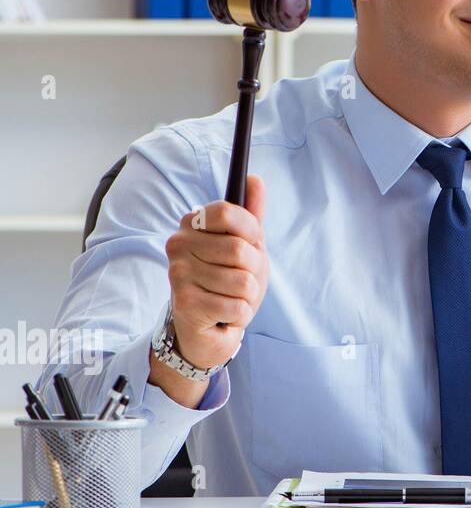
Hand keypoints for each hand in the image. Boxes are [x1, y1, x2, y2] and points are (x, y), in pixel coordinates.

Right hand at [161, 173, 269, 371]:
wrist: (208, 327)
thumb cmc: (227, 280)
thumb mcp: (245, 244)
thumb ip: (250, 214)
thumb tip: (255, 179)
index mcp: (192, 224)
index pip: (229, 212)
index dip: (251, 231)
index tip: (250, 244)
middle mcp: (178, 245)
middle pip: (240, 250)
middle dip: (253, 270)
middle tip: (239, 279)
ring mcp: (178, 274)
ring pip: (243, 281)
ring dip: (247, 295)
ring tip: (229, 297)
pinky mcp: (185, 305)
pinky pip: (238, 306)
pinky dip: (240, 314)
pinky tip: (223, 314)